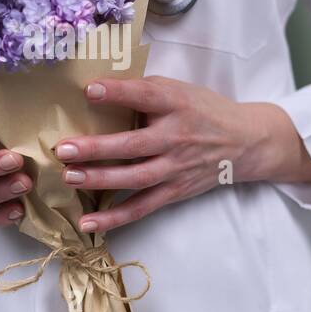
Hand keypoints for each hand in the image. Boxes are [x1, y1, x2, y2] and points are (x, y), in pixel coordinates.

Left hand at [54, 76, 310, 234]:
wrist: (247, 142)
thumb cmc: (204, 110)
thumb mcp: (181, 90)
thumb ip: (147, 90)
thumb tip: (99, 89)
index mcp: (177, 103)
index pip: (146, 96)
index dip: (118, 93)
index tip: (89, 90)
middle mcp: (176, 136)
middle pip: (133, 145)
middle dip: (96, 148)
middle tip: (63, 149)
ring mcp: (176, 167)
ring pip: (134, 178)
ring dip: (99, 180)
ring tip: (69, 177)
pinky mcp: (175, 191)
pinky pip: (142, 207)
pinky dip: (115, 217)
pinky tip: (88, 222)